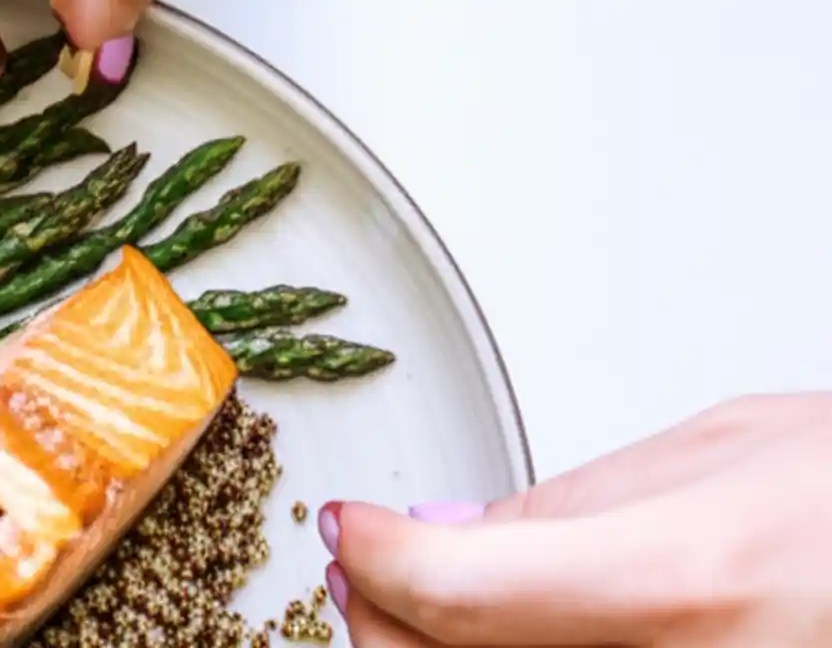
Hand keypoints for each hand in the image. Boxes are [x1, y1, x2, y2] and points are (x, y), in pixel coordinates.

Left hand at [319, 393, 831, 646]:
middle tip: (360, 567)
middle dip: (376, 621)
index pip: (457, 591)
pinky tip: (491, 638)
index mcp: (686, 585)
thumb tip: (452, 528)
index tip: (351, 524)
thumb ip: (575, 504)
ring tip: (404, 604)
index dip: (377, 556)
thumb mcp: (730, 451)